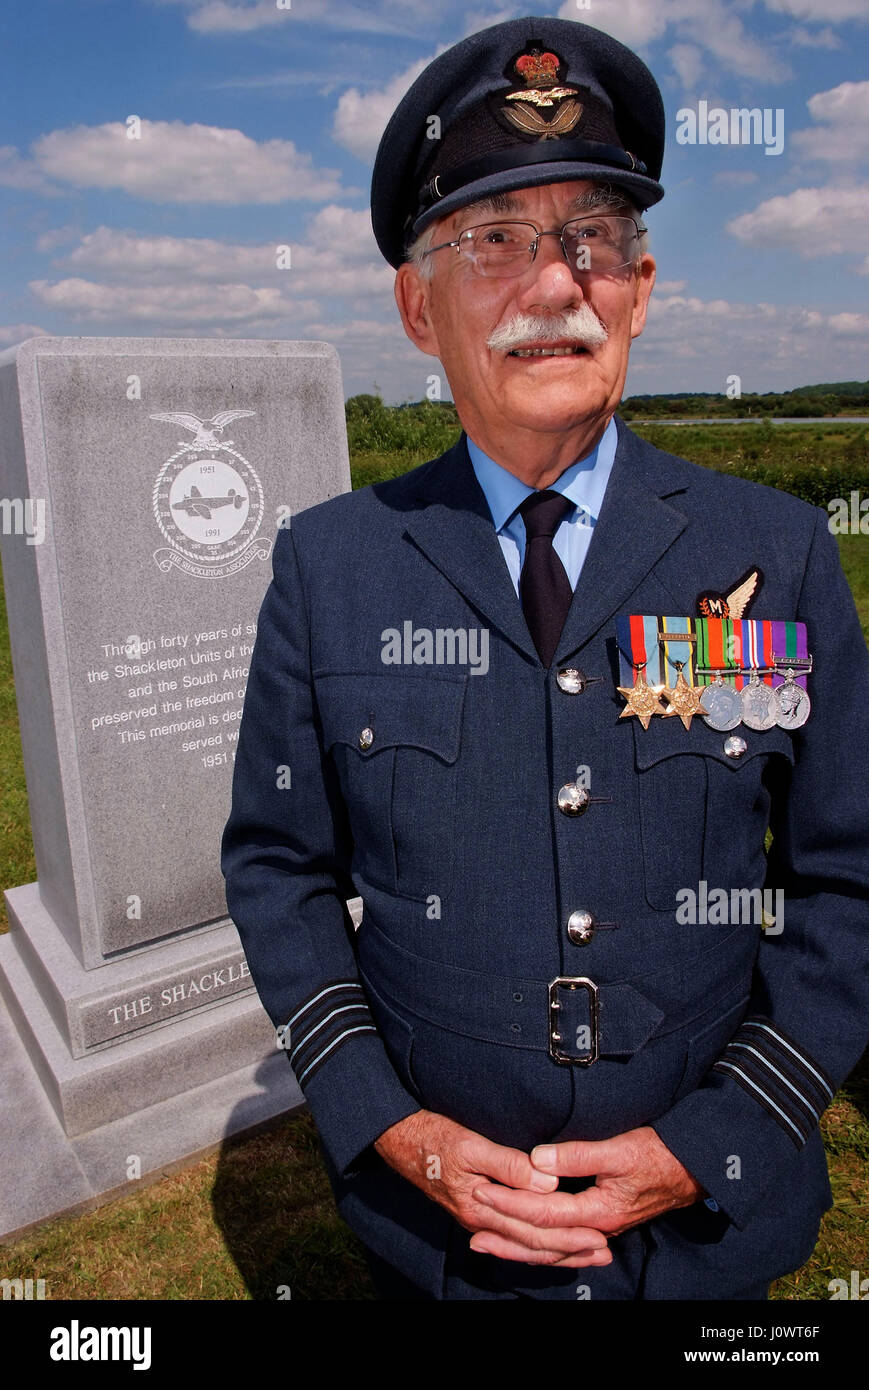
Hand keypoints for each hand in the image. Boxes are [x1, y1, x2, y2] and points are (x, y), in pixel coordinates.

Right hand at [373, 1109, 611, 1267]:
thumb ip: (508, 1166)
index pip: (535, 1229)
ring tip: (587, 1255)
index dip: (569, 1235)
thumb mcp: (470, 1145)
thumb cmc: (435, 1139)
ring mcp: (479, 1221)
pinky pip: (512, 1237)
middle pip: (534, 1243)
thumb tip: (546, 1183)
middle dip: (570, 1251)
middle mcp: (482, 1222)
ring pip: (524, 1245)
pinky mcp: (478, 1213)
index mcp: (483, 1207)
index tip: (599, 1236)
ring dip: (557, 1252)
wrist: (400, 1141)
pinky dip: (535, 1246)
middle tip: (604, 1253)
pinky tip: (549, 1248)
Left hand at [468, 1126, 703, 1265]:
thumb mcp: (619, 1149)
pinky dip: (539, 1243)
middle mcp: (598, 1227)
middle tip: (472, 1230)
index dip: (511, 1204)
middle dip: (506, 1235)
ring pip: (552, 1247)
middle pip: (544, 1241)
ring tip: (485, 1242)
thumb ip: (577, 1156)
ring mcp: (600, 1228)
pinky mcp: (601, 1222)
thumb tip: (537, 1160)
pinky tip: (522, 1242)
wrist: (693, 1168)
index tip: (483, 1193)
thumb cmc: (659, 1155)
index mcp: (599, 1211)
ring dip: (517, 1245)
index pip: (544, 1214)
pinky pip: (563, 1241)